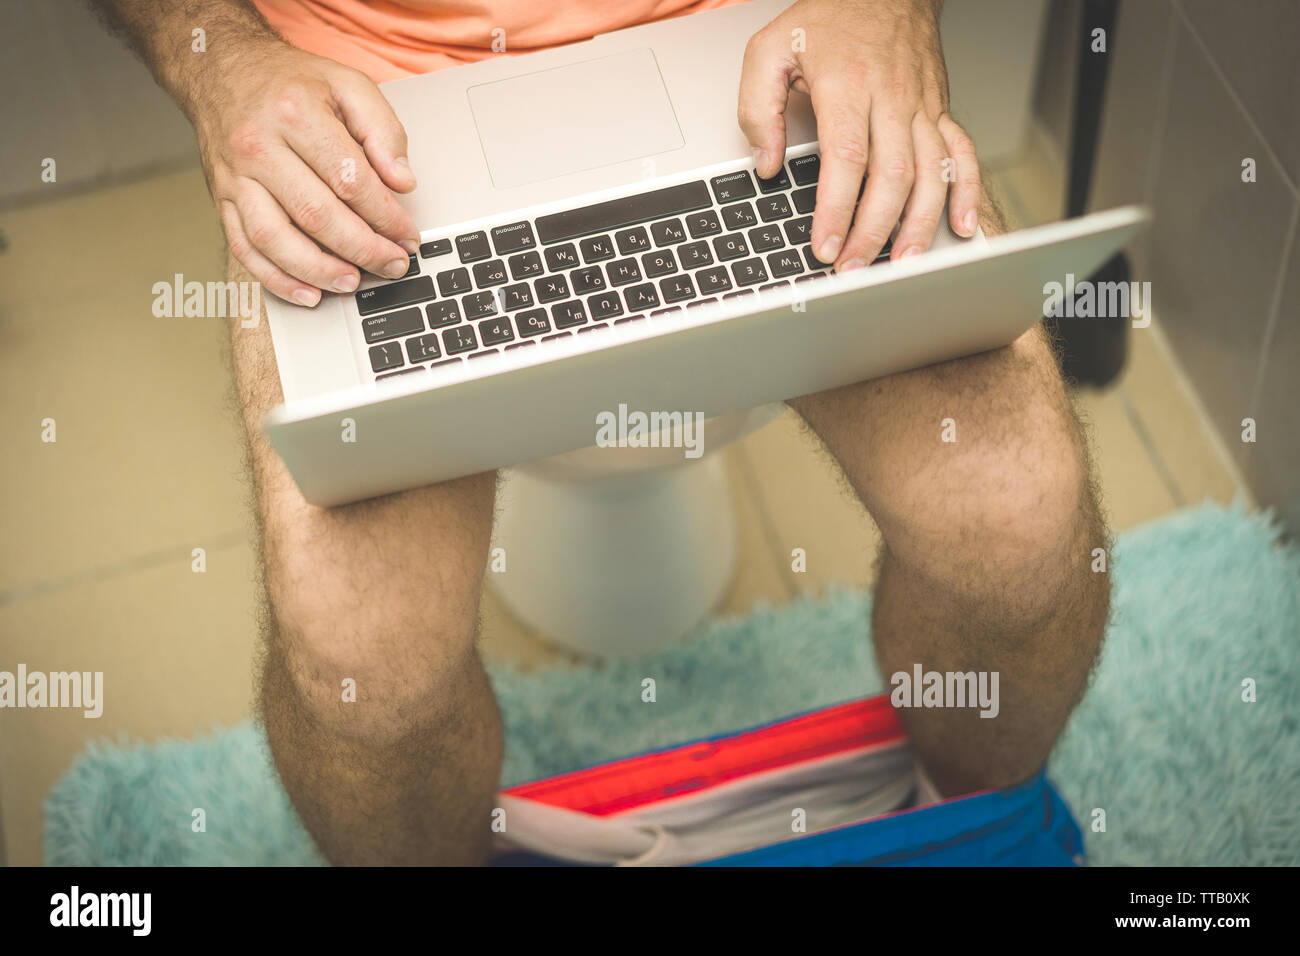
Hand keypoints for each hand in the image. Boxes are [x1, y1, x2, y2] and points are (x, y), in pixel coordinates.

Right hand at [191, 40, 420, 304]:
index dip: (386, 216)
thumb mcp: (348, 85)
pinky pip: (245, 249)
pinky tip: (308, 293)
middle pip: (316, 214)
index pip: (350, 180)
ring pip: (276, 239)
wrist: (222, 71)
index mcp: (295, 114)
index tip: (408, 236)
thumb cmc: (289, 82)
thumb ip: (383, 130)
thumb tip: (402, 181)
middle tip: (392, 265)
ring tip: (354, 283)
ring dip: (320, 271)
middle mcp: (258, 146)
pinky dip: (276, 279)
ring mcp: (236, 177)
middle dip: (363, 249)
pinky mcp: (221, 199)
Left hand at [738, 0, 980, 270]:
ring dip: (917, 226)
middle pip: (891, 177)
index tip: (824, 244)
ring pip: (930, 175)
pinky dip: (966, 193)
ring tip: (897, 265)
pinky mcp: (940, 111)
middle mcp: (892, 98)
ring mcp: (922, 107)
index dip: (836, 209)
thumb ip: (758, 107)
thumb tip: (767, 163)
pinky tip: (961, 227)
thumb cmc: (829, 18)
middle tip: (850, 268)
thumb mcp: (771, 49)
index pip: (846, 159)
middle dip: (872, 232)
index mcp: (848, 85)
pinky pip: (963, 155)